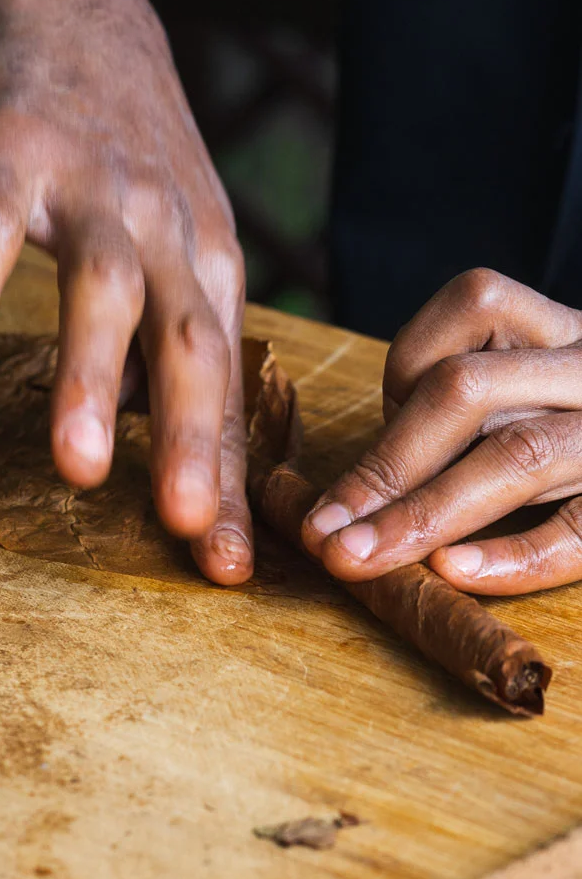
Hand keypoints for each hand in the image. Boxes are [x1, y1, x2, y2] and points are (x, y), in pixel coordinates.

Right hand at [0, 0, 251, 584]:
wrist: (86, 20)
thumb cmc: (139, 161)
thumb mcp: (185, 245)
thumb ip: (177, 345)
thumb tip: (165, 444)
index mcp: (210, 269)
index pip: (224, 392)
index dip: (226, 480)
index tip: (227, 566)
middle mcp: (167, 236)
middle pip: (189, 346)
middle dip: (188, 442)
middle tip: (182, 528)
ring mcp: (92, 196)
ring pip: (101, 293)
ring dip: (88, 382)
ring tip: (73, 471)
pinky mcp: (15, 163)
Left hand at [301, 269, 581, 594]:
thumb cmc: (549, 430)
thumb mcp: (511, 396)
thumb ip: (444, 413)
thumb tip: (345, 501)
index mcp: (554, 326)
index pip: (471, 308)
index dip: (407, 368)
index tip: (379, 422)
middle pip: (472, 390)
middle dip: (387, 466)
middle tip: (322, 535)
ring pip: (520, 454)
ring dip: (424, 513)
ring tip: (358, 557)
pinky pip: (578, 531)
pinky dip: (513, 555)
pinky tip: (450, 570)